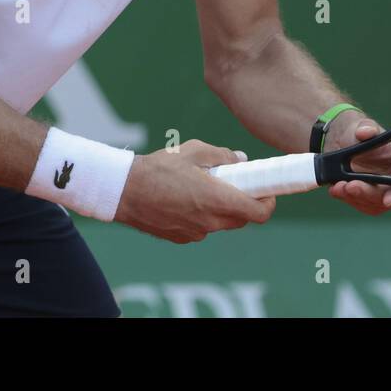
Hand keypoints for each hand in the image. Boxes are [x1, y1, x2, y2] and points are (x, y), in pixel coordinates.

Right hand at [114, 139, 276, 243]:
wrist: (122, 191)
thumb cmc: (158, 168)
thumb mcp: (193, 152)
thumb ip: (222, 156)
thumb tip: (241, 160)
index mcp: (217, 200)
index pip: (259, 213)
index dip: (268, 203)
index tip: (266, 191)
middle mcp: (209, 222)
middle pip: (241, 219)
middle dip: (244, 203)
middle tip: (236, 183)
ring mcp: (195, 233)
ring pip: (221, 223)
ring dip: (221, 209)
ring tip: (203, 187)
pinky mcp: (181, 238)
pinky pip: (202, 228)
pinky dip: (202, 215)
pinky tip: (184, 199)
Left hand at [325, 116, 390, 215]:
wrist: (341, 144)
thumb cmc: (358, 134)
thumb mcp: (361, 126)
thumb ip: (366, 127)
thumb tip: (364, 131)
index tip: (389, 198)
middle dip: (371, 193)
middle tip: (352, 186)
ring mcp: (388, 192)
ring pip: (378, 204)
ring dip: (357, 197)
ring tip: (338, 186)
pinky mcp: (372, 201)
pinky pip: (364, 205)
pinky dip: (349, 199)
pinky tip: (337, 189)